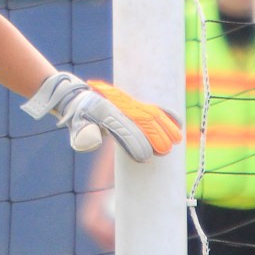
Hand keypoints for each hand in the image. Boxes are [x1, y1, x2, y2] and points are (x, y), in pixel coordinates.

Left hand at [22, 72, 182, 160]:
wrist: (79, 98)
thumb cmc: (79, 117)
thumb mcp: (76, 127)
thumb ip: (84, 135)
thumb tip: (96, 139)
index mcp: (106, 114)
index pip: (124, 130)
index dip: (136, 143)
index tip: (146, 156)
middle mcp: (120, 108)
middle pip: (142, 122)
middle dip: (156, 136)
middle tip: (166, 151)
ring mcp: (129, 104)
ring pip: (151, 114)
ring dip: (165, 126)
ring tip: (177, 140)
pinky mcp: (134, 104)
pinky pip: (153, 108)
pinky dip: (166, 114)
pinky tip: (177, 124)